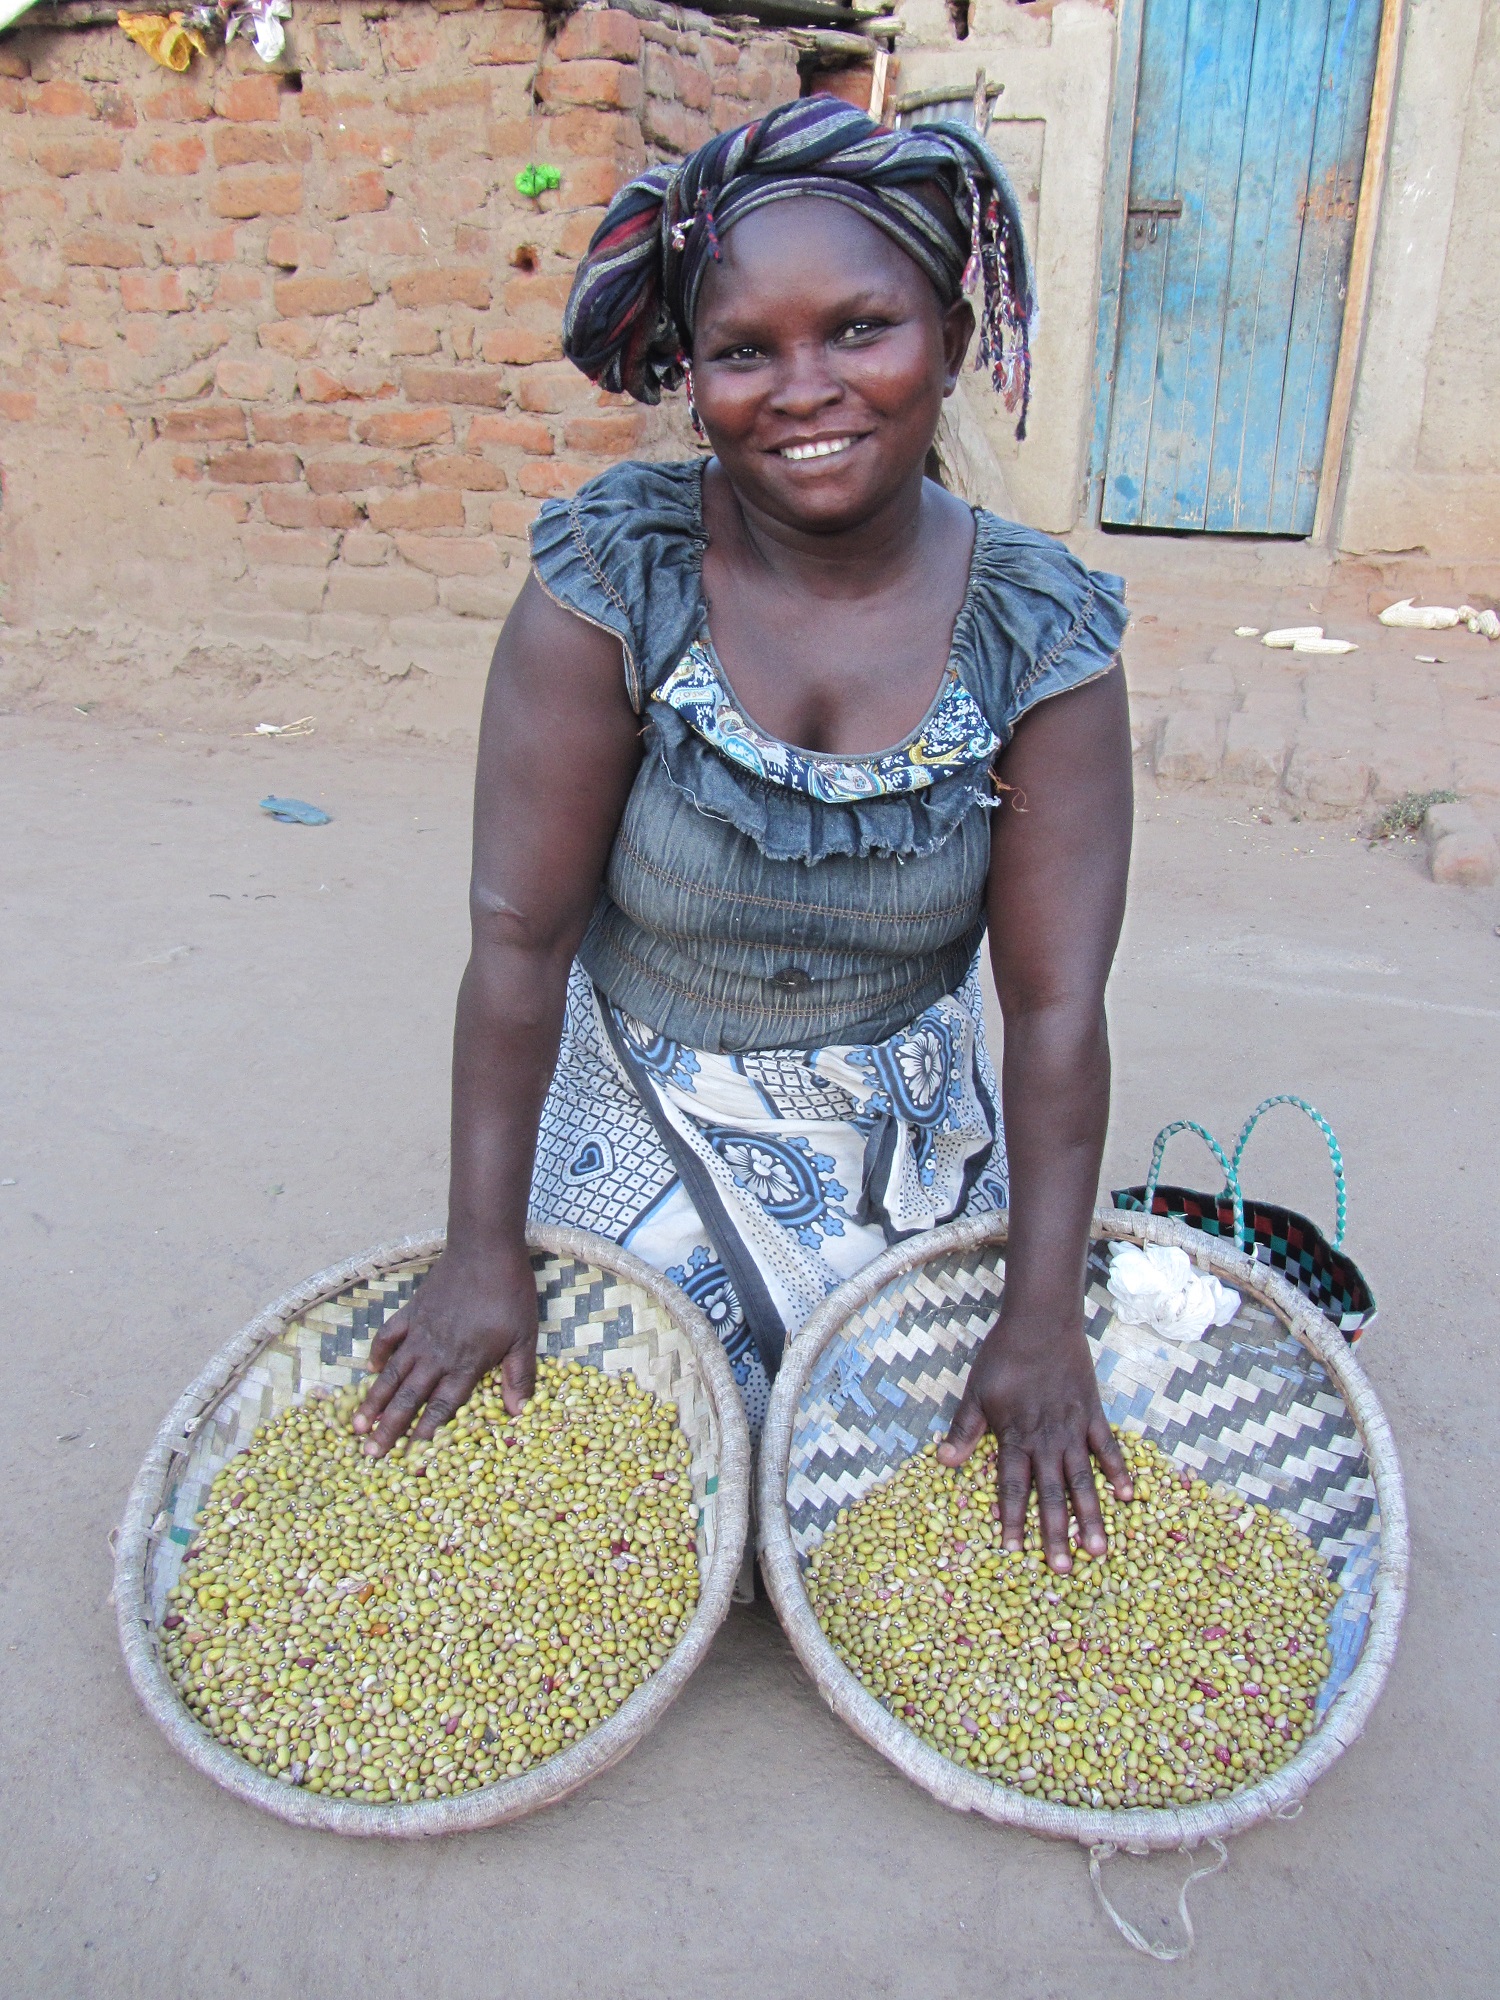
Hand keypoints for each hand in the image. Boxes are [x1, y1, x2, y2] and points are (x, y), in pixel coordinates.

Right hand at [352, 1243, 537, 1456]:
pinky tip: (370, 1369)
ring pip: (392, 1373)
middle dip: (389, 1427)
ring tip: (357, 1424)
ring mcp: (421, 1332)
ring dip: (374, 1400)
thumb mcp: (524, 1337)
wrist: (484, 1250)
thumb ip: (518, 1375)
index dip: (426, 1432)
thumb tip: (519, 1412)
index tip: (410, 1456)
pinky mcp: (412, 1311)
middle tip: (370, 1453)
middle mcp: (438, 1354)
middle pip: (410, 1397)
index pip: (442, 1407)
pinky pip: (389, 1336)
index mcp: (466, 1364)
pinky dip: (377, 1352)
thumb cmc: (509, 1294)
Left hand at [937, 1316, 1131, 1573]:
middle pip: (1051, 1494)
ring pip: (1083, 1480)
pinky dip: (1118, 1472)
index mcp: (1015, 1436)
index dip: (1012, 1519)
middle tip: (1063, 1569)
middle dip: (1055, 1533)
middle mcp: (1047, 1439)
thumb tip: (945, 1461)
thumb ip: (965, 1429)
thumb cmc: (1003, 1357)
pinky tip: (1128, 1497)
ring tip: (1099, 1550)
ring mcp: (1074, 1428)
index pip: (1011, 1486)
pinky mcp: (1094, 1414)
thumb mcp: (976, 1392)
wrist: (1041, 1322)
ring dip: (1090, 1516)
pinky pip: (1108, 1448)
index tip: (1014, 1550)